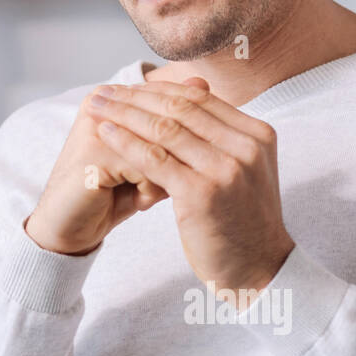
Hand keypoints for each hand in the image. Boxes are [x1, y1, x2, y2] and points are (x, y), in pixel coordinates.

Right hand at [24, 85, 177, 256]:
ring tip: (147, 191)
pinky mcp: (95, 156)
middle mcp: (100, 103)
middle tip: (167, 181)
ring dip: (160, 178)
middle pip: (166, 125)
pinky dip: (147, 193)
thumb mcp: (150, 152)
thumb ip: (175, 121)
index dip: (181, 137)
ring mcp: (96, 127)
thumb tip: (203, 83)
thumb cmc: (113, 190)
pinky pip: (146, 171)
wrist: (72, 225)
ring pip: (160, 149)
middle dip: (174, 159)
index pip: (166, 102)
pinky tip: (134, 201)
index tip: (174, 160)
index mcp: (111, 94)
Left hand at [83, 77, 294, 301]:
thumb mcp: (241, 170)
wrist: (259, 269)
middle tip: (103, 92)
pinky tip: (105, 134)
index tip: (127, 86)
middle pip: (180, 108)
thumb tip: (188, 94)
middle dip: (135, 97)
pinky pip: (155, 159)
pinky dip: (126, 143)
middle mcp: (246, 146)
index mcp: (257, 134)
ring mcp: (226, 169)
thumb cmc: (241, 220)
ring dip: (124, 114)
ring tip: (96, 107)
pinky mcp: (202, 193)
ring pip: (164, 129)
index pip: (199, 98)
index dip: (158, 89)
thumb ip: (219, 136)